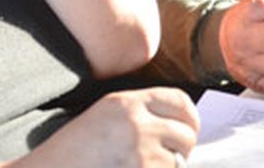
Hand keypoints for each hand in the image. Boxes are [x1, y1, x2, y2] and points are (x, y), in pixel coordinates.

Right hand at [19, 87, 198, 166]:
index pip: (179, 101)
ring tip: (140, 167)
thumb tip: (181, 126)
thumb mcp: (104, 118)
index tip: (190, 128)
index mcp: (126, 103)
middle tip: (168, 158)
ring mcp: (140, 152)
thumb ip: (140, 114)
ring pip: (178, 161)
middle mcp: (136, 123)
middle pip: (186, 133)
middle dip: (183, 148)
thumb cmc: (73, 152)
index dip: (190, 117)